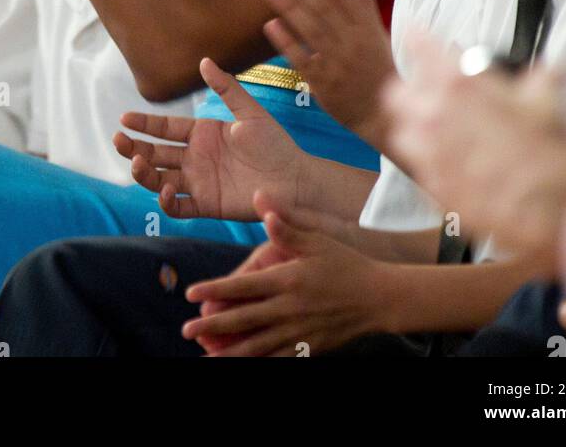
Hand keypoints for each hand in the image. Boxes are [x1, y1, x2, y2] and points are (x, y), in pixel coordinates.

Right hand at [113, 57, 307, 221]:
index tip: (124, 118)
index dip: (144, 124)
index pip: (166, 128)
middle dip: (134, 147)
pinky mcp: (206, 205)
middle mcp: (196, 157)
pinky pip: (179, 207)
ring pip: (160, 179)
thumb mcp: (250, 112)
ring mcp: (199, 182)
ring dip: (144, 173)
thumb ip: (226, 88)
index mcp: (203, 133)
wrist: (294, 180)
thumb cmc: (276, 144)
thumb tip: (204, 60)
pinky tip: (164, 190)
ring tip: (138, 163)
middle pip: (156, 153)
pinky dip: (166, 202)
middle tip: (120, 141)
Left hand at [182, 189, 390, 356]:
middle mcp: (289, 308)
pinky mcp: (309, 348)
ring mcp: (299, 332)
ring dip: (228, 351)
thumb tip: (260, 200)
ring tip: (205, 355)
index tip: (192, 294)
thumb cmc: (346, 264)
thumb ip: (285, 224)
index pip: (244, 286)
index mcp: (288, 279)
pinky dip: (257, 363)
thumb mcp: (316, 238)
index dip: (216, 290)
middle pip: (244, 319)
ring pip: (257, 346)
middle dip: (213, 325)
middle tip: (186, 329)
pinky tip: (241, 364)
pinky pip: (277, 359)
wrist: (379, 298)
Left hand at [261, 0, 393, 141]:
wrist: (382, 114)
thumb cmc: (375, 65)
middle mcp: (355, 43)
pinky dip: (286, 41)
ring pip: (312, 30)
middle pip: (324, 8)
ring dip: (289, 6)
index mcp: (368, 27)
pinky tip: (270, 25)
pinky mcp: (325, 85)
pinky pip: (303, 59)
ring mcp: (339, 64)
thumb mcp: (375, 30)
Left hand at [381, 30, 565, 271]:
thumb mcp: (547, 102)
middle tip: (428, 93)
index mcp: (458, 85)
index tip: (415, 34)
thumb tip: (550, 73)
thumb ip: (539, 79)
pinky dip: (432, 163)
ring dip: (415, 129)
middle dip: (410, 89)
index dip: (417, 37)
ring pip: (402, 132)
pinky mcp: (435, 188)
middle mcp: (435, 116)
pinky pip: (420, 169)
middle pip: (396, 92)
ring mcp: (430, 154)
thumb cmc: (552, 152)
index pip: (419, 45)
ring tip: (436, 132)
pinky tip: (452, 165)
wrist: (557, 207)